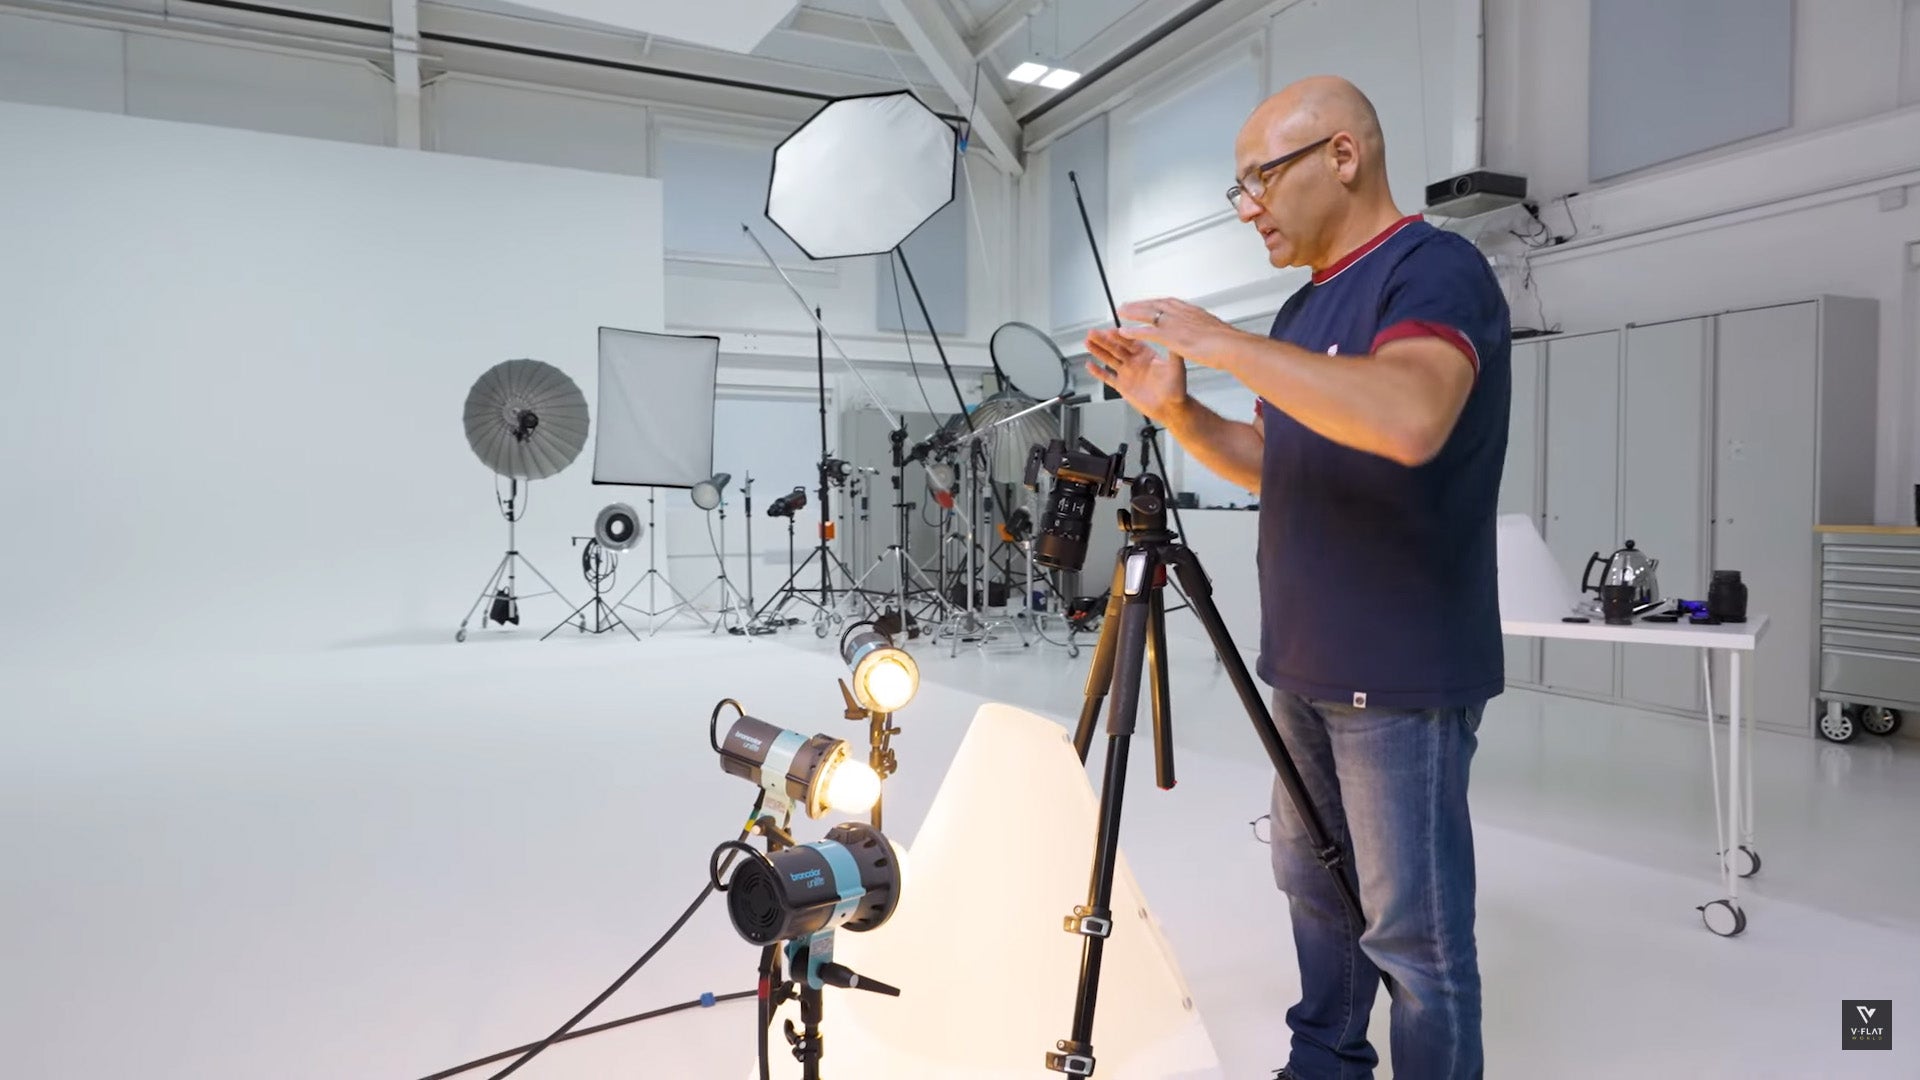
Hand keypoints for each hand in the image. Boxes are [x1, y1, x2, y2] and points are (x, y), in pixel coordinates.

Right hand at [1084, 327, 1187, 424]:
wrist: (1171, 409)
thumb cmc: (1176, 389)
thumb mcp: (1177, 368)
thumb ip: (1173, 354)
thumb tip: (1174, 338)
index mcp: (1147, 355)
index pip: (1131, 341)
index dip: (1120, 336)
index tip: (1110, 330)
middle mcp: (1135, 362)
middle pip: (1116, 348)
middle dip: (1104, 340)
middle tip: (1093, 332)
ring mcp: (1128, 373)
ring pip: (1109, 359)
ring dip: (1098, 351)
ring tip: (1088, 342)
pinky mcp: (1122, 386)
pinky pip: (1108, 377)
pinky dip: (1098, 372)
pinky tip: (1090, 365)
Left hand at [1115, 298, 1239, 366]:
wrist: (1230, 345)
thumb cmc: (1226, 341)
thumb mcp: (1212, 329)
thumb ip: (1203, 327)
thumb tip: (1204, 329)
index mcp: (1190, 310)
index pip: (1167, 302)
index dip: (1154, 303)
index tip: (1146, 302)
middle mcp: (1180, 313)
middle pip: (1154, 304)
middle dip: (1138, 304)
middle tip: (1126, 304)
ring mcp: (1173, 323)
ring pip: (1147, 314)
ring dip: (1131, 313)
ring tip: (1120, 313)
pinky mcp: (1169, 335)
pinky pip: (1146, 332)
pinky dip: (1133, 331)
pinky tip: (1123, 331)